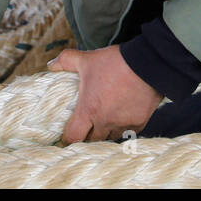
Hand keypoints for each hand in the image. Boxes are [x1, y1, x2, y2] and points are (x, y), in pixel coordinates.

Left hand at [48, 45, 163, 143]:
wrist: (148, 63)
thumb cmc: (116, 63)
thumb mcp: (88, 59)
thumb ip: (67, 60)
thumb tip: (51, 65)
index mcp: (88, 110)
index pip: (73, 137)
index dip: (68, 137)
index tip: (67, 133)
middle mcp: (104, 122)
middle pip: (91, 141)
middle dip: (87, 135)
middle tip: (86, 125)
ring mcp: (123, 124)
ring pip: (110, 138)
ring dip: (105, 132)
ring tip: (104, 121)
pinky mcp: (139, 122)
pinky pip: (128, 133)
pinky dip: (123, 128)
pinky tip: (121, 117)